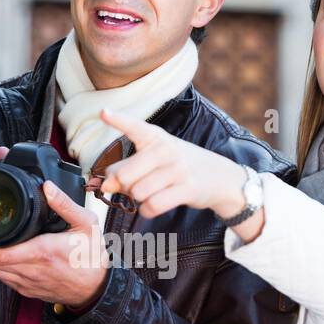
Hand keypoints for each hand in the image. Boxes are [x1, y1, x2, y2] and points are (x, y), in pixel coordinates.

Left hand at [0, 181, 109, 307]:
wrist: (97, 288)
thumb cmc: (92, 257)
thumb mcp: (86, 224)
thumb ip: (65, 205)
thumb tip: (47, 187)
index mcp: (43, 252)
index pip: (0, 254)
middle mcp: (33, 271)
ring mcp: (30, 284)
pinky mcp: (30, 291)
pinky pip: (6, 282)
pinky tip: (0, 257)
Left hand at [97, 108, 247, 219]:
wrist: (220, 177)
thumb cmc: (178, 166)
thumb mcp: (153, 159)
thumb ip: (125, 170)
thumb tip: (104, 185)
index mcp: (155, 137)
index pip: (134, 127)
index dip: (118, 120)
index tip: (103, 112)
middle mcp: (166, 150)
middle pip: (125, 176)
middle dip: (124, 187)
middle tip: (134, 186)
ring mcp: (178, 169)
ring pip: (138, 193)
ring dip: (138, 199)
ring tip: (149, 193)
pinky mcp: (187, 189)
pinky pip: (153, 206)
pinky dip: (147, 210)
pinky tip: (152, 205)